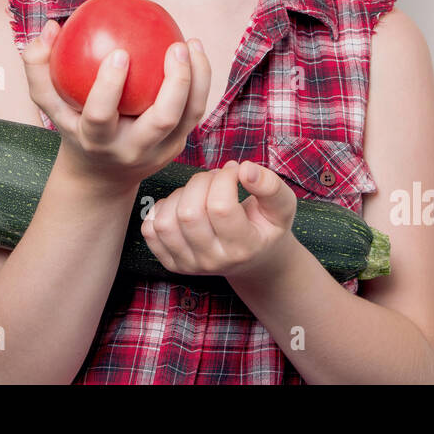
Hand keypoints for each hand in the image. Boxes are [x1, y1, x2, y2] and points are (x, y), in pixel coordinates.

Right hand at [21, 21, 211, 192]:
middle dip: (175, 84)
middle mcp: (131, 149)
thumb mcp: (49, 103)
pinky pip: (194, 111)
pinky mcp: (177, 145)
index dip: (110, 86)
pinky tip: (195, 51)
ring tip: (192, 44)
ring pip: (188, 115)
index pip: (101, 115)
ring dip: (197, 78)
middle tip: (175, 47)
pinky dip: (200, 81)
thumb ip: (39, 67)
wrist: (101, 174)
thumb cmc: (73, 124)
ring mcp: (159, 150)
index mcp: (96, 139)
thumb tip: (51, 27)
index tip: (119, 52)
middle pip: (162, 120)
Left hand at [140, 159, 297, 279]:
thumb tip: (245, 168)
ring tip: (200, 191)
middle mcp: (213, 262)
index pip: (220, 208)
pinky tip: (183, 204)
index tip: (235, 170)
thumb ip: (270, 185)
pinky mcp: (171, 262)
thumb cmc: (267, 225)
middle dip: (200, 182)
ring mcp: (189, 265)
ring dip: (180, 194)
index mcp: (244, 248)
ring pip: (165, 221)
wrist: (255, 258)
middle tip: (216, 178)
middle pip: (189, 213)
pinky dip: (161, 209)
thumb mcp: (283, 205)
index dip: (224, 178)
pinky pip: (150, 230)